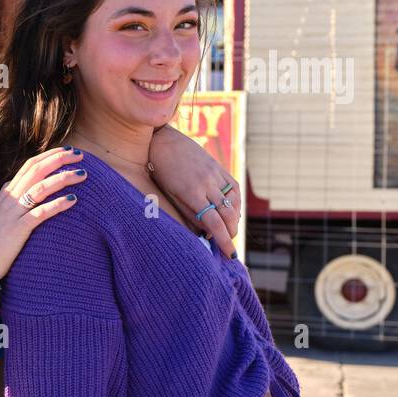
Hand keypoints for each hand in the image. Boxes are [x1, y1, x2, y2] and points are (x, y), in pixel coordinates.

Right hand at [0, 146, 84, 278]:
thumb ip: (8, 197)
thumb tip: (15, 183)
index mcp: (7, 192)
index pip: (29, 165)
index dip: (50, 155)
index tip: (68, 151)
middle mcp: (10, 198)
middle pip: (37, 170)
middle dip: (60, 159)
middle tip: (80, 156)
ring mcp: (13, 213)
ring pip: (41, 187)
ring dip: (64, 178)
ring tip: (82, 174)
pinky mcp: (19, 229)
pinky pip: (41, 212)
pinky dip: (58, 204)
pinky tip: (73, 200)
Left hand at [149, 125, 239, 258]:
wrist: (163, 141)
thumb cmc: (161, 172)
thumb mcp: (170, 196)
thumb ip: (189, 214)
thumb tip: (206, 232)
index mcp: (192, 193)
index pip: (214, 223)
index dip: (224, 241)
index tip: (229, 254)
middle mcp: (207, 184)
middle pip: (227, 215)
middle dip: (231, 234)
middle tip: (229, 246)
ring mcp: (215, 174)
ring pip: (234, 203)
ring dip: (235, 220)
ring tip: (230, 231)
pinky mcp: (219, 168)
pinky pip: (234, 188)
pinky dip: (236, 203)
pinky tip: (232, 212)